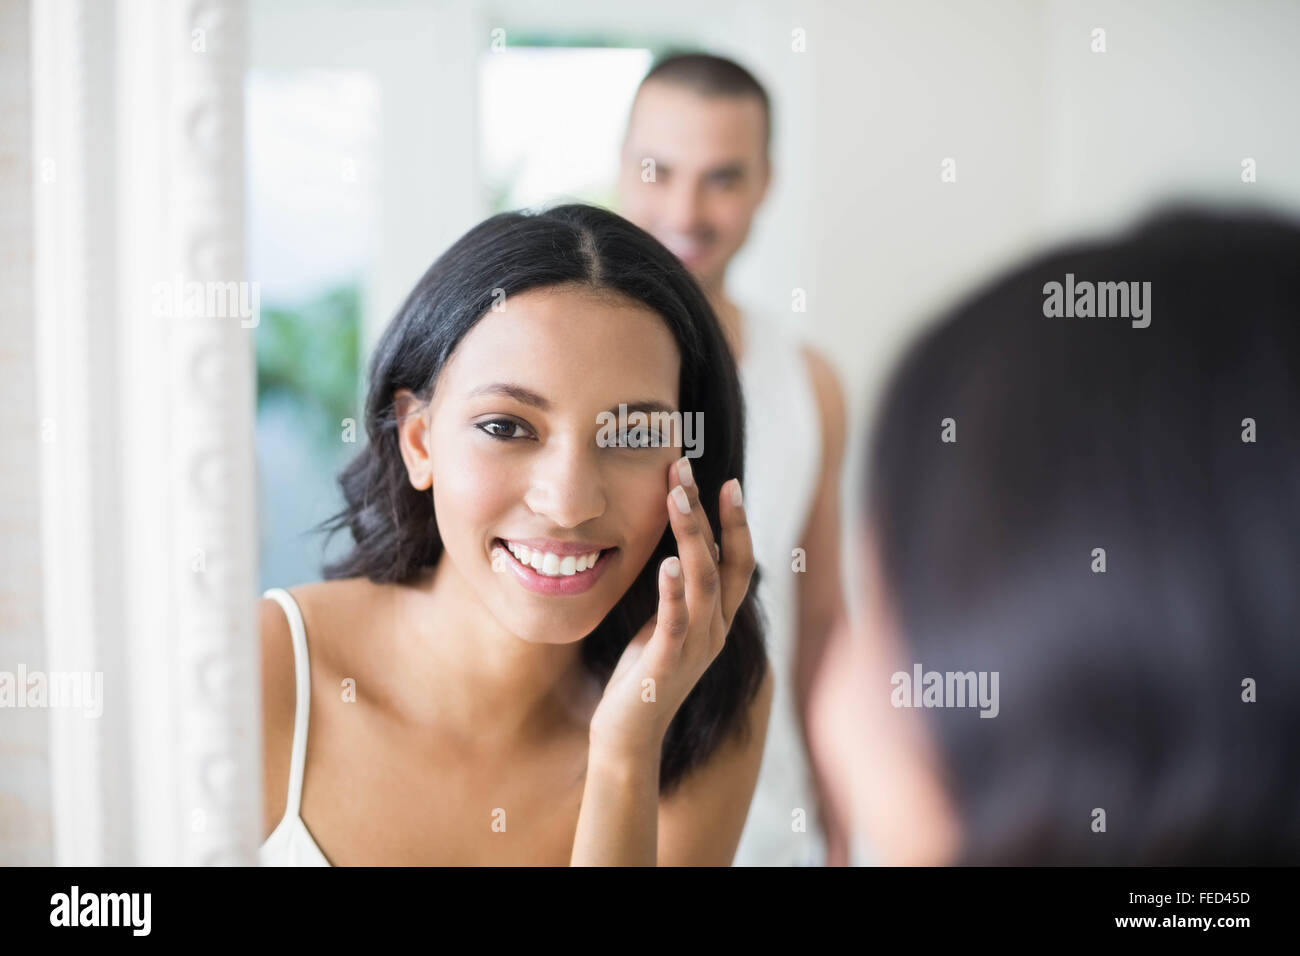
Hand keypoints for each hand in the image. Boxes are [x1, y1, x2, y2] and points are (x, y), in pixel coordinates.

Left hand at [588, 456, 754, 762]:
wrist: (628, 734)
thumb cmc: (643, 673)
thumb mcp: (666, 622)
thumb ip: (679, 589)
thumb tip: (679, 543)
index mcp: (717, 618)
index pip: (738, 561)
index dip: (736, 521)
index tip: (726, 480)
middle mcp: (715, 630)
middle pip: (725, 562)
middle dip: (710, 513)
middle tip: (687, 471)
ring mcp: (694, 649)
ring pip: (703, 583)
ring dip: (692, 536)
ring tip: (676, 497)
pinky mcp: (665, 666)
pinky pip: (675, 623)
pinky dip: (673, 591)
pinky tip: (668, 562)